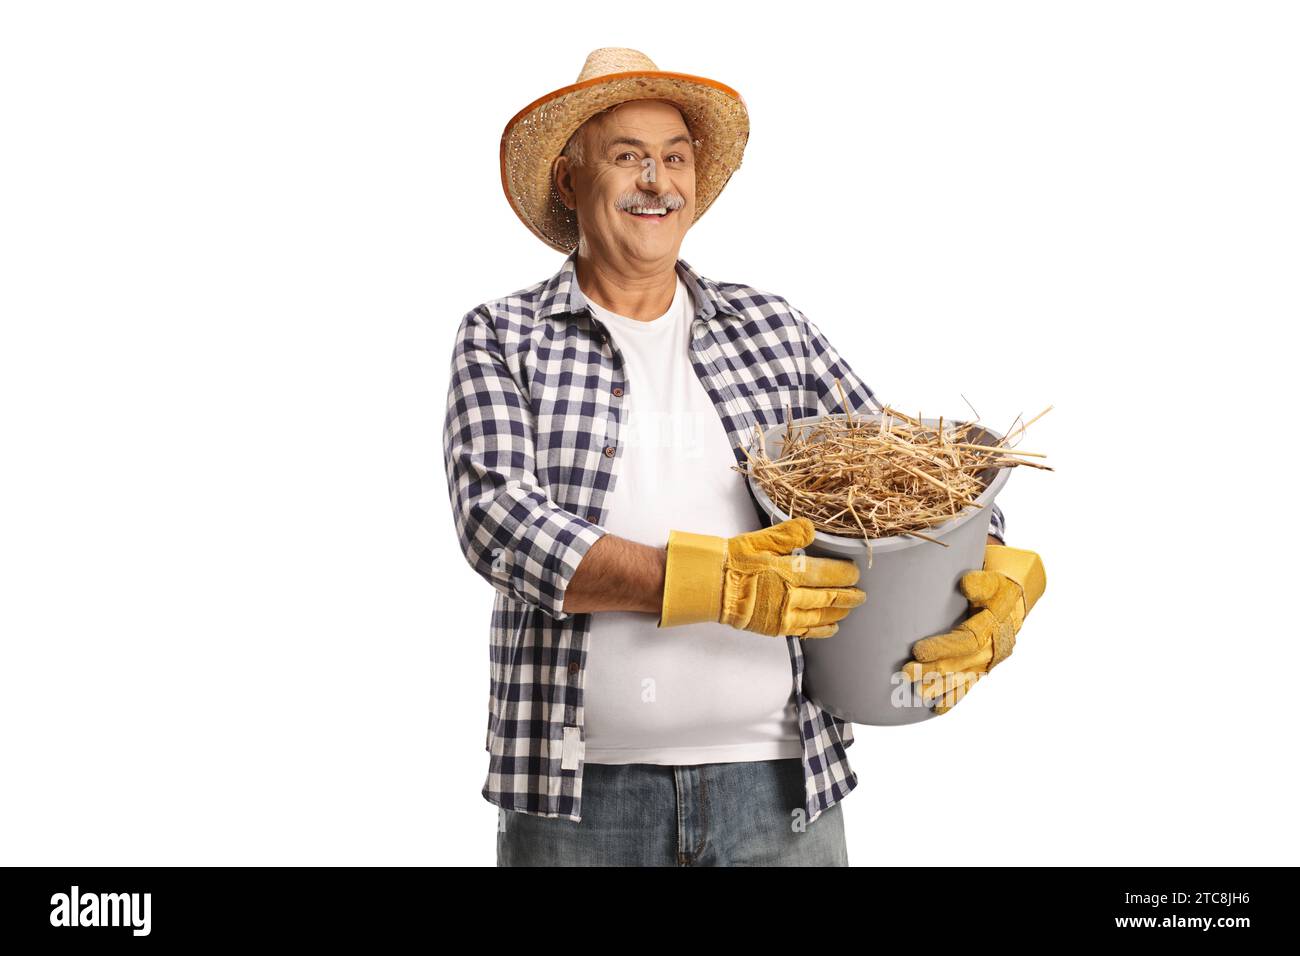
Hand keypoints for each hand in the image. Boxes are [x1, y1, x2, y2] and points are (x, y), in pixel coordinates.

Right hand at [658, 517, 865, 637]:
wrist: (711, 587)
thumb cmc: (733, 561)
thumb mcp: (758, 540)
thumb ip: (787, 534)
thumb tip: (811, 528)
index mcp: (787, 572)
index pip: (826, 574)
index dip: (844, 574)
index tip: (855, 572)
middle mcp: (789, 597)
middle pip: (828, 597)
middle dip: (848, 595)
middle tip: (861, 593)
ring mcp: (784, 615)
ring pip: (820, 616)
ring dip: (839, 611)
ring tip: (850, 607)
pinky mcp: (776, 628)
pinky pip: (806, 632)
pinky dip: (822, 630)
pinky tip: (832, 627)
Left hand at [901, 544, 1046, 713]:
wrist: (1015, 601)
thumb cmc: (998, 587)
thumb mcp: (994, 580)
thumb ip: (982, 582)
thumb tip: (967, 584)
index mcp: (995, 626)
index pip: (967, 640)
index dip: (943, 647)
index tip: (918, 650)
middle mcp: (993, 648)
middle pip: (961, 663)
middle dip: (934, 670)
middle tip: (907, 672)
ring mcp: (988, 661)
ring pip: (963, 677)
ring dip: (940, 686)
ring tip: (918, 693)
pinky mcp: (983, 668)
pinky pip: (969, 685)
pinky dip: (954, 697)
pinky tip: (937, 708)